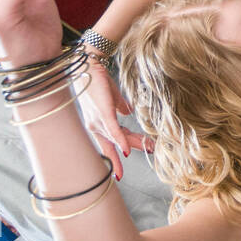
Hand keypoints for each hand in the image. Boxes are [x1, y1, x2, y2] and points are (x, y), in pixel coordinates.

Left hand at [78, 59, 154, 177]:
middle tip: (150, 151)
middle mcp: (95, 125)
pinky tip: (127, 151)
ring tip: (150, 147)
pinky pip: (114, 131)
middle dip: (132, 149)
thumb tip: (128, 111)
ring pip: (118, 138)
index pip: (108, 144)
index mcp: (97, 123)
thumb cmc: (98, 79)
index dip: (115, 159)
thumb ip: (119, 106)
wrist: (90, 66)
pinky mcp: (103, 113)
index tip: (119, 175)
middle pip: (115, 143)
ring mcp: (98, 120)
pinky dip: (121, 142)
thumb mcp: (111, 96)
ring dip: (135, 144)